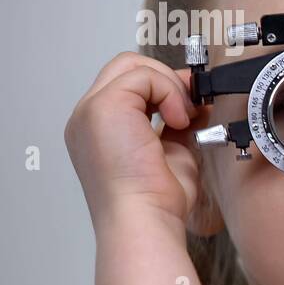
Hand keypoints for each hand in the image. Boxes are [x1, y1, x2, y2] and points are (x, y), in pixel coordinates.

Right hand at [64, 52, 203, 232]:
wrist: (145, 219)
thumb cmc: (156, 200)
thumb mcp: (173, 151)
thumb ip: (177, 123)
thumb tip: (195, 102)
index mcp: (100, 129)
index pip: (128, 85)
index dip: (162, 88)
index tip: (189, 106)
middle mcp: (88, 117)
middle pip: (125, 67)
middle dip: (164, 79)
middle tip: (189, 106)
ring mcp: (91, 111)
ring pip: (132, 65)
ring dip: (168, 86)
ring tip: (182, 119)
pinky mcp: (104, 107)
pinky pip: (143, 76)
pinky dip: (170, 93)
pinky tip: (178, 122)